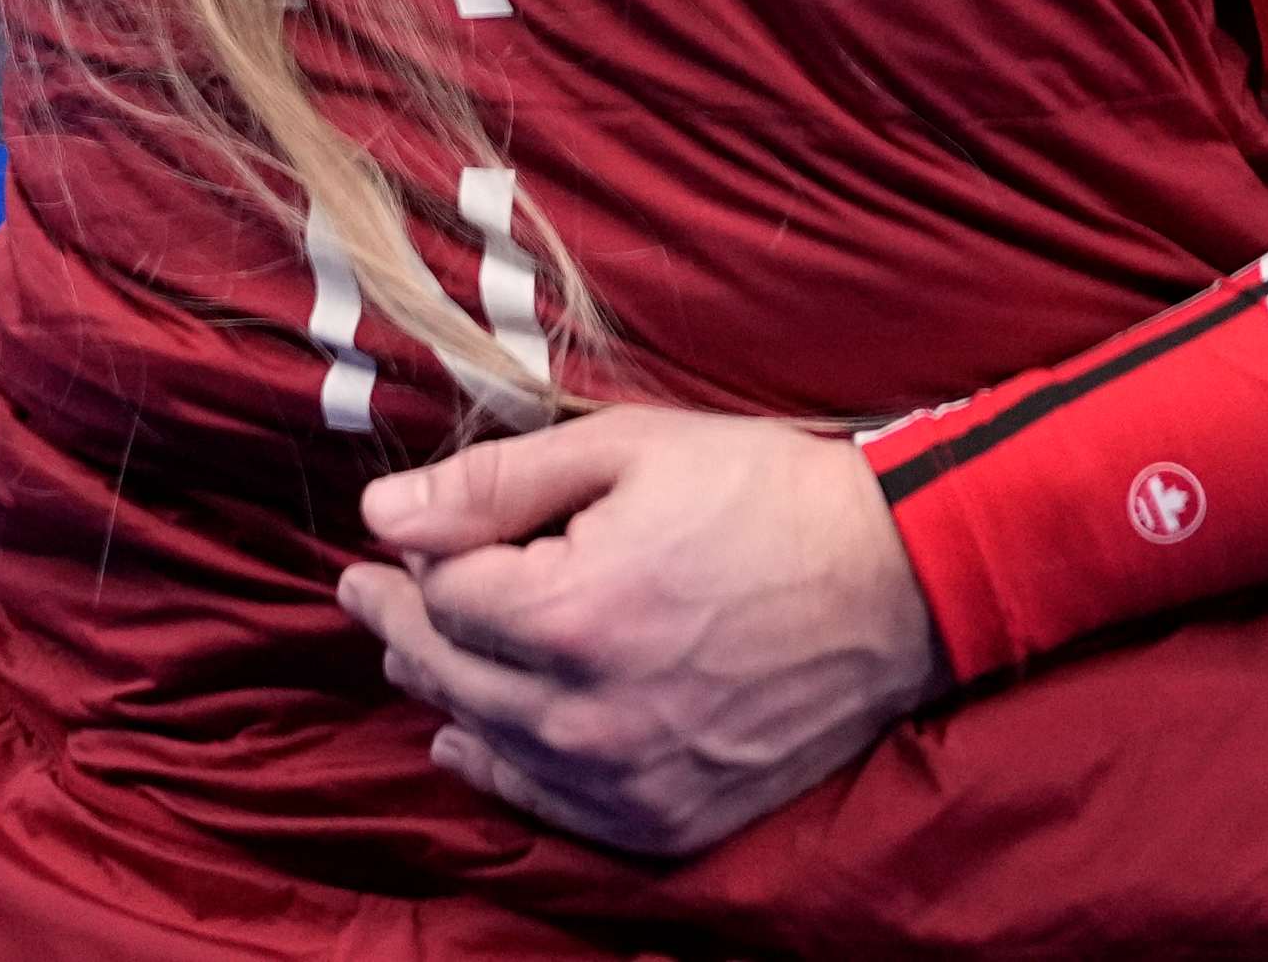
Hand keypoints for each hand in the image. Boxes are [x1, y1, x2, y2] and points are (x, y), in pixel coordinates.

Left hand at [336, 408, 946, 857]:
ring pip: (488, 743)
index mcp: (569, 613)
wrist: (899, 582)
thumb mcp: (631, 448)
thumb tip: (384, 514)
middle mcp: (584, 715)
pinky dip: (499, 771)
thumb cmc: (767, 494)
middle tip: (369, 594)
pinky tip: (468, 744)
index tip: (404, 538)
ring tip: (410, 654)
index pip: (441, 594)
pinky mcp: (667, 819)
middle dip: (400, 624)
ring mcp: (626, 779)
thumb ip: (495, 483)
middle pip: (446, 673)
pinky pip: (549, 807)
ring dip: (442, 693)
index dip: (418, 556)